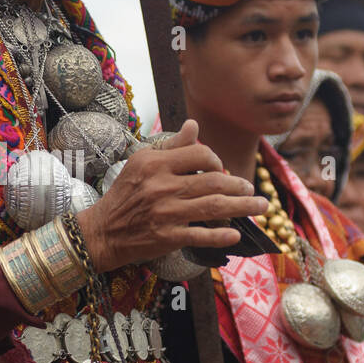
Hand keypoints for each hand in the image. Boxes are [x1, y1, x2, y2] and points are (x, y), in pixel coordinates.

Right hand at [75, 120, 267, 273]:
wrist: (102, 231)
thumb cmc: (124, 194)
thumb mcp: (141, 163)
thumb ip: (171, 146)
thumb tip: (194, 125)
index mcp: (155, 163)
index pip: (200, 155)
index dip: (217, 161)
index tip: (222, 170)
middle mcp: (161, 186)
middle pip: (213, 182)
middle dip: (240, 186)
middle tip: (253, 190)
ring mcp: (164, 213)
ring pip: (214, 207)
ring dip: (243, 207)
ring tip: (261, 207)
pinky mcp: (166, 237)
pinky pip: (200, 235)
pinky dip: (220, 236)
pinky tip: (235, 235)